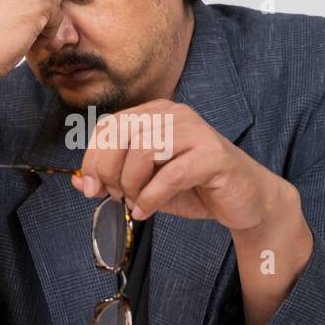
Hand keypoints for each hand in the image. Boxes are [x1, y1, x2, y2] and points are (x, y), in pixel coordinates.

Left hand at [71, 100, 293, 232]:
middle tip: (112, 196)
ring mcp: (196, 131)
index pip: (110, 125)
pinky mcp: (213, 155)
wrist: (246, 201)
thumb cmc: (196, 188)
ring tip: (135, 202)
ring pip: (144, 149)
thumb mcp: (147, 183)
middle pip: (123, 133)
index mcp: (156, 113)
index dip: (94, 157)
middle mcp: (175, 114)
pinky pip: (171, 173)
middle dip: (108, 170)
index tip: (91, 187)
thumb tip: (79, 181)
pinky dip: (151, 197)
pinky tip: (147, 211)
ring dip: (131, 184)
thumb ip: (115, 179)